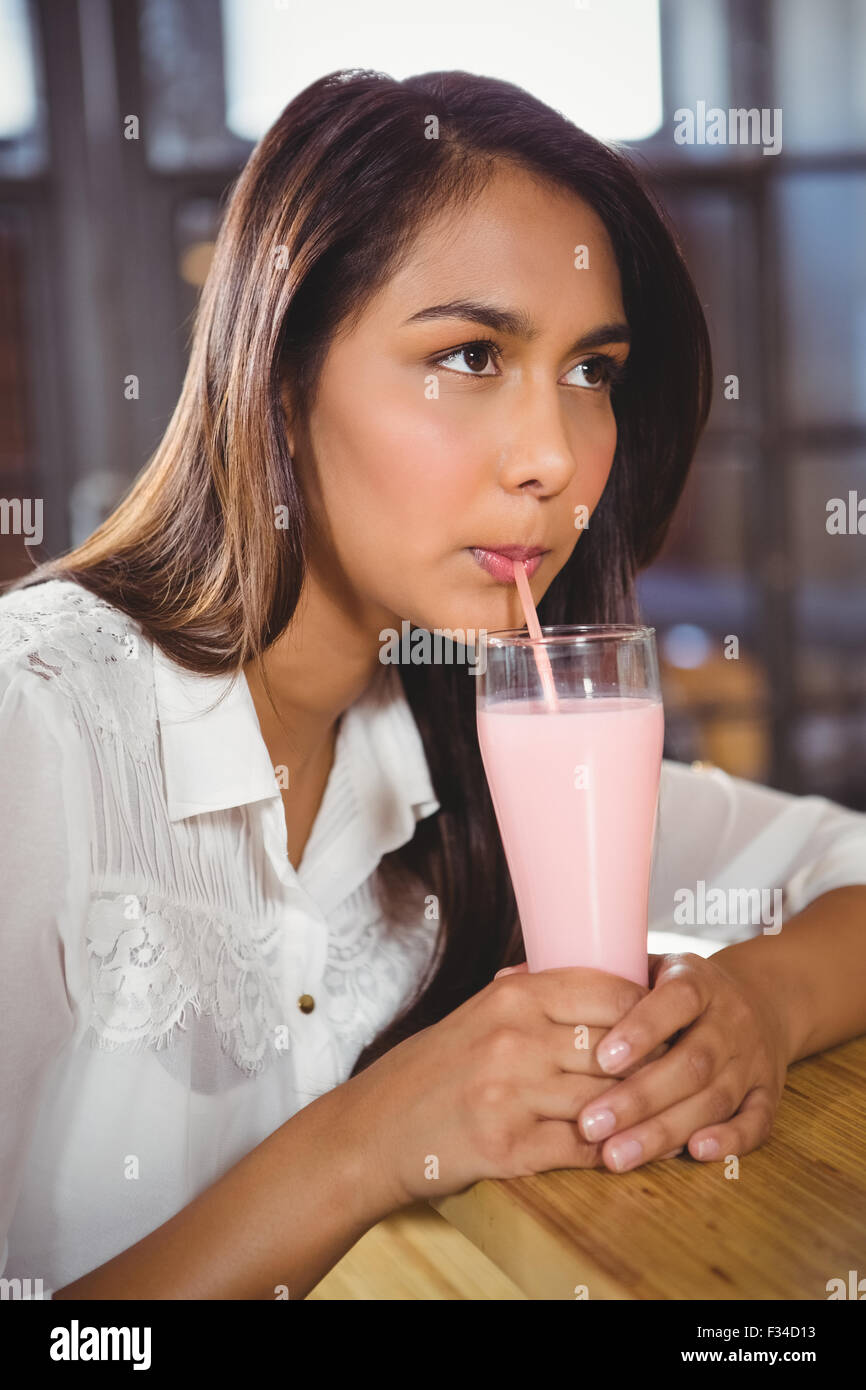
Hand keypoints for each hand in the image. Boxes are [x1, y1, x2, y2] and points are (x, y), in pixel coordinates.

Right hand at [346, 964, 657, 1208]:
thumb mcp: (478, 1014)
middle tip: (683, 1071)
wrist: (373, 1130)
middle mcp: (515, 1038)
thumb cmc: (431, 1070)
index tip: (668, 1022)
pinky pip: (583, 1148)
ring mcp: (512, 1094)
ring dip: (639, 1112)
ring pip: (608, 1099)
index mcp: (511, 995)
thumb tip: (597, 976)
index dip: (649, 1009)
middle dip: (654, 1063)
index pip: (609, 991)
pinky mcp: (509, 1147)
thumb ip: (533, 996)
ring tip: (666, 1113)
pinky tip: (623, 1148)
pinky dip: (610, 1150)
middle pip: (618, 1046)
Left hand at [574, 951, 789, 1171]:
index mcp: (697, 981)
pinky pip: (756, 1122)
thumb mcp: (646, 968)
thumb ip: (595, 979)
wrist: (759, 1001)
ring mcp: (752, 1059)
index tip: (601, 1058)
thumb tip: (510, 975)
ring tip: (616, 1155)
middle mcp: (730, 1020)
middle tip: (590, 1124)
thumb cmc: (675, 991)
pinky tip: (694, 1153)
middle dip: (639, 1098)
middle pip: (691, 1063)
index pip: (675, 1001)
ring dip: (666, 1130)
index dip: (641, 1029)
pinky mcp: (768, 1094)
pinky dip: (730, 1141)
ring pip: (714, 1099)